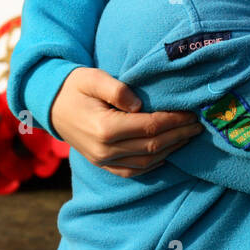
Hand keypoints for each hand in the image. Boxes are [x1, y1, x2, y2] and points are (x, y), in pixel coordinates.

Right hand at [49, 66, 201, 177]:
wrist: (51, 105)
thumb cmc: (75, 86)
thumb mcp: (93, 77)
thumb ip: (116, 89)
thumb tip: (139, 104)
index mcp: (105, 128)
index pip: (149, 127)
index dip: (174, 121)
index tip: (191, 112)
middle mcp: (105, 150)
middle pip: (152, 146)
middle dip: (179, 135)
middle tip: (199, 125)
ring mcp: (103, 161)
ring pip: (147, 161)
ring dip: (171, 150)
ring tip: (189, 136)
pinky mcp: (103, 165)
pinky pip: (133, 171)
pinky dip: (154, 164)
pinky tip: (168, 153)